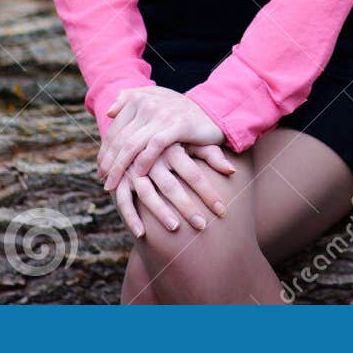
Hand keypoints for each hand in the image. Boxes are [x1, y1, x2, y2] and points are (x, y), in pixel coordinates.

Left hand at [99, 85, 225, 191]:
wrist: (214, 109)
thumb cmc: (182, 109)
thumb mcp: (156, 97)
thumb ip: (131, 99)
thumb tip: (109, 112)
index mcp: (139, 97)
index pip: (115, 129)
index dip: (105, 150)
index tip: (101, 168)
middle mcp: (147, 103)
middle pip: (120, 138)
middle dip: (109, 162)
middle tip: (103, 180)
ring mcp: (162, 114)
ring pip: (132, 144)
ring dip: (120, 167)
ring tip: (112, 183)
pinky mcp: (177, 125)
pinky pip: (153, 146)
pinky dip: (143, 162)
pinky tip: (137, 176)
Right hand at [111, 141, 237, 239]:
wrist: (142, 117)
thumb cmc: (176, 132)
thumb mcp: (193, 138)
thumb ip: (212, 154)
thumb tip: (232, 170)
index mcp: (172, 146)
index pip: (194, 174)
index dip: (209, 193)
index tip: (223, 211)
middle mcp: (152, 157)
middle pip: (171, 185)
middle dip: (187, 207)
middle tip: (202, 225)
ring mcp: (134, 167)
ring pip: (147, 193)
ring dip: (160, 212)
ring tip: (175, 229)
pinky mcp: (120, 176)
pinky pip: (122, 198)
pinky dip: (130, 216)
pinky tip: (141, 234)